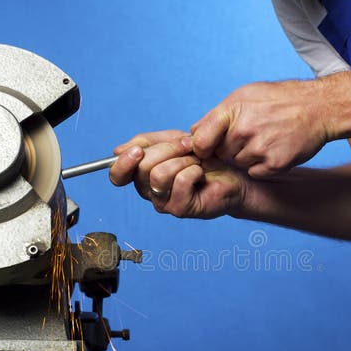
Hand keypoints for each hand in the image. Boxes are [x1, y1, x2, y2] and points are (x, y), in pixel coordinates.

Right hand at [110, 129, 247, 218]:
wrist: (233, 173)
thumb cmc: (205, 158)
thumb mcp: (172, 141)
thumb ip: (146, 143)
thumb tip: (117, 151)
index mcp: (142, 176)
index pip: (118, 176)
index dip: (123, 163)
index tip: (138, 151)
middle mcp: (149, 192)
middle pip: (142, 168)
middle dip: (168, 149)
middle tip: (188, 146)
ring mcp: (164, 203)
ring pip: (159, 175)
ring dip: (182, 160)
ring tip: (197, 161)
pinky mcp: (181, 209)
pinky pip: (180, 181)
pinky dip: (194, 170)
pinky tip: (202, 174)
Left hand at [188, 80, 329, 176]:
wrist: (318, 107)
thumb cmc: (278, 99)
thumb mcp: (244, 96)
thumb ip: (217, 115)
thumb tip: (192, 134)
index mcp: (232, 111)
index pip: (200, 141)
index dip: (202, 147)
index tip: (209, 147)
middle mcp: (244, 130)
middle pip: (221, 154)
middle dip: (229, 148)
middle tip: (250, 136)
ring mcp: (260, 148)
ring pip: (238, 164)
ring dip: (247, 157)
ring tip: (264, 139)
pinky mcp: (275, 164)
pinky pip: (255, 173)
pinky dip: (261, 166)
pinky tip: (273, 150)